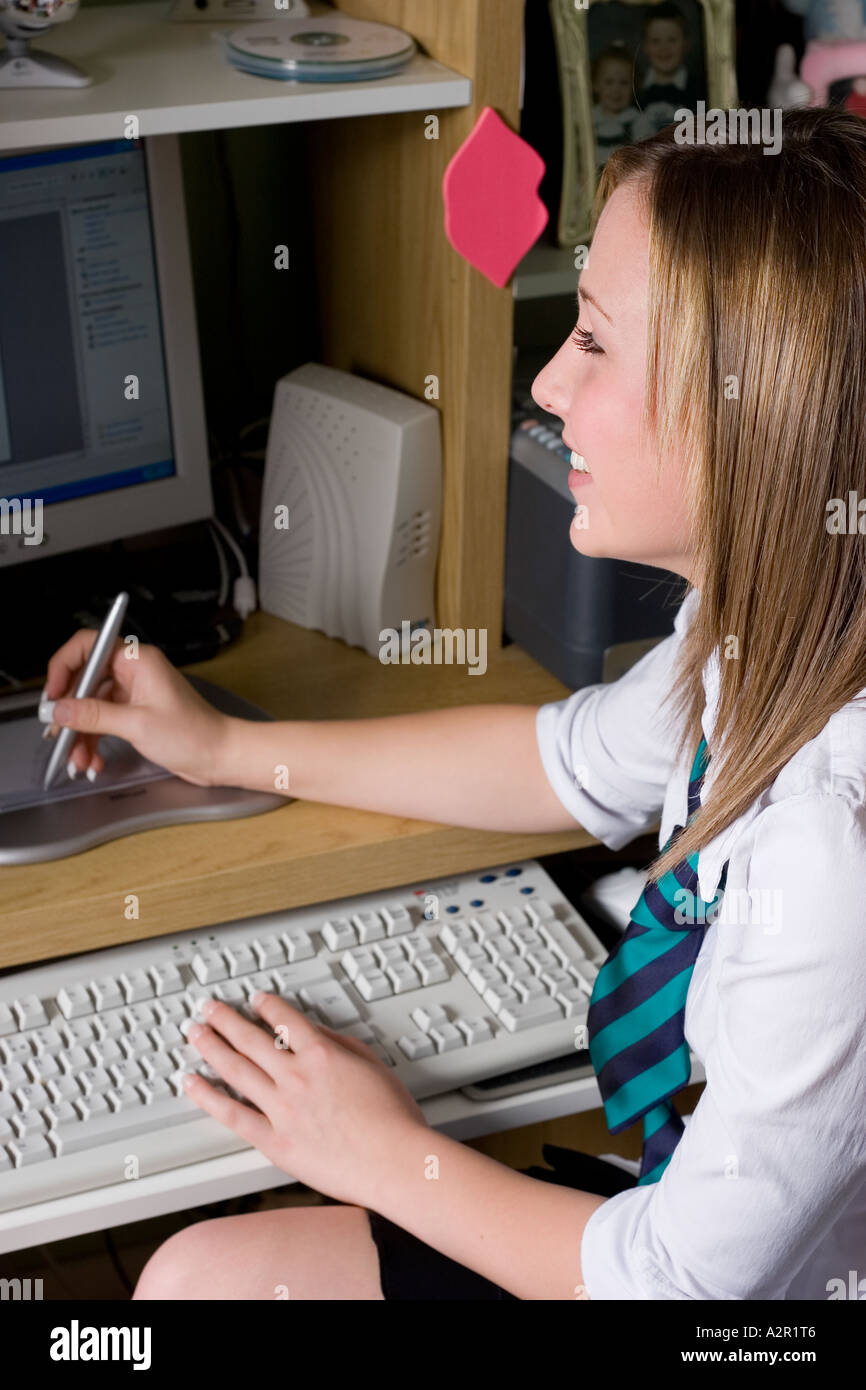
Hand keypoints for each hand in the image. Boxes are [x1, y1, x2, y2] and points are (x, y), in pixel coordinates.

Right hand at [42, 628, 231, 786]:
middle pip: (84, 681)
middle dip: (69, 712)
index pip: (88, 646)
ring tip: (76, 759)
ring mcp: (133, 693)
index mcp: (137, 660)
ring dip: (79, 734)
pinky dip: (93, 741)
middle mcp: (133, 671)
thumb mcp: (138, 724)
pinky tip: (91, 761)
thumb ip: (94, 715)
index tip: (53, 693)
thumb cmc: (194, 733)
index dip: (64, 666)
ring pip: (90, 706)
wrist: (220, 756)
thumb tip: (59, 709)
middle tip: (58, 735)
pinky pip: (102, 722)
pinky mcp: (134, 713)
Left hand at [182, 993, 429, 1210]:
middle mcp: (296, 1077)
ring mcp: (281, 1109)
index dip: (267, 1007)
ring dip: (211, 1047)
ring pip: (235, 1070)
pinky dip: (208, 1097)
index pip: (286, 1022)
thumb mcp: (372, 1065)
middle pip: (251, 1039)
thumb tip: (317, 1032)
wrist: (392, 1161)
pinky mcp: (274, 1141)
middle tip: (209, 1008)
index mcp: (322, 1055)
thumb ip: (341, 1045)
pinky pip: (232, 1114)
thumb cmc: (392, 1119)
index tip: (255, 1000)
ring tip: (194, 1033)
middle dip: (226, 1019)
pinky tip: (192, 1083)